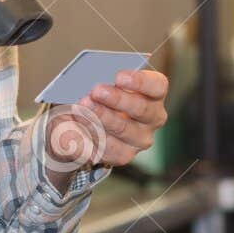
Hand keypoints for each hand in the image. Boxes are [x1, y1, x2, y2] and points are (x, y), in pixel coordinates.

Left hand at [42, 68, 169, 189]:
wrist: (79, 122)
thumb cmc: (95, 95)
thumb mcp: (95, 81)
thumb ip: (95, 77)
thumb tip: (86, 83)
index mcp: (153, 94)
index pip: (157, 86)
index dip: (140, 81)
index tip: (119, 76)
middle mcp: (152, 118)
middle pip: (141, 109)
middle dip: (117, 99)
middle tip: (96, 91)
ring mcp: (139, 139)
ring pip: (123, 129)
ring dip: (100, 118)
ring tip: (80, 108)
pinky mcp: (122, 156)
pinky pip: (106, 148)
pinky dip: (88, 135)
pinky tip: (76, 126)